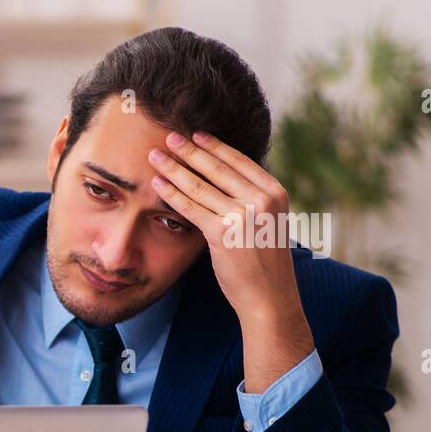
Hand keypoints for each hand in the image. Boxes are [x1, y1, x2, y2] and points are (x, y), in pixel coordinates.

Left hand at [148, 131, 313, 392]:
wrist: (270, 297)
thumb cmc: (265, 262)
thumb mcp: (268, 222)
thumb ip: (252, 200)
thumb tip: (227, 180)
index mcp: (275, 192)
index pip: (239, 160)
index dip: (215, 146)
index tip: (196, 135)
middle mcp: (261, 199)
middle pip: (217, 167)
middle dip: (189, 151)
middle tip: (169, 137)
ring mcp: (242, 215)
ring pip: (200, 185)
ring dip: (173, 168)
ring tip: (155, 156)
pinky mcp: (222, 233)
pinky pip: (190, 206)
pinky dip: (171, 193)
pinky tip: (157, 183)